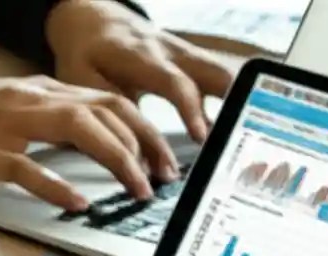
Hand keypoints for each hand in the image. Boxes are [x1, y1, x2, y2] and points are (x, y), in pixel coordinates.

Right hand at [0, 76, 181, 210]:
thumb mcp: (5, 113)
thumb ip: (45, 123)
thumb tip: (87, 144)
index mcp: (37, 91)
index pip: (106, 100)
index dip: (142, 129)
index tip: (161, 158)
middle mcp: (28, 99)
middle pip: (104, 111)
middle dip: (143, 144)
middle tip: (162, 178)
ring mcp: (5, 124)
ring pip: (78, 130)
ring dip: (115, 160)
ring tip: (135, 188)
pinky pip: (26, 167)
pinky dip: (57, 185)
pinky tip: (77, 202)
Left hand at [45, 0, 235, 142]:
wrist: (91, 21)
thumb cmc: (85, 54)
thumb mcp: (82, 83)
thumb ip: (108, 115)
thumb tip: (134, 161)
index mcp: (140, 55)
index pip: (174, 81)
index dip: (191, 108)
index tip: (202, 136)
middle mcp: (168, 50)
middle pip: (212, 70)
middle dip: (231, 101)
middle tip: (239, 134)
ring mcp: (184, 53)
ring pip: (221, 72)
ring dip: (237, 101)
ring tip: (244, 135)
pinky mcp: (190, 60)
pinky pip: (216, 78)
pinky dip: (229, 101)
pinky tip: (233, 128)